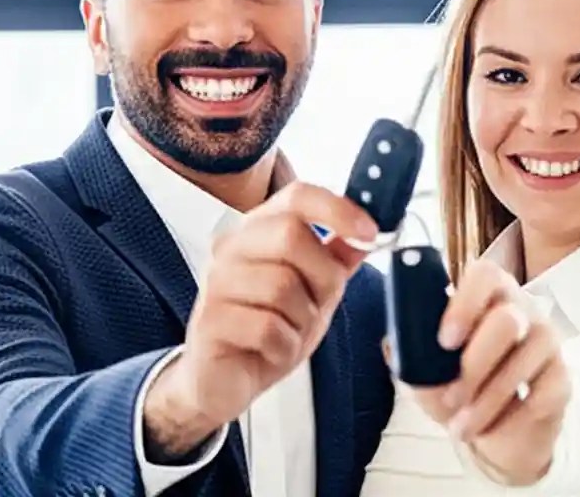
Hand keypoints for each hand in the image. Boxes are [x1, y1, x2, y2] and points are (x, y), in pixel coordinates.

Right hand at [145, 181, 377, 456]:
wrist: (220, 383)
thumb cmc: (264, 332)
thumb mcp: (311, 293)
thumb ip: (335, 261)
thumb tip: (365, 234)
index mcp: (257, 231)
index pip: (297, 196)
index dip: (337, 209)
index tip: (370, 233)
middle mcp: (230, 248)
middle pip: (291, 235)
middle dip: (321, 276)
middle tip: (318, 305)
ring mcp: (215, 283)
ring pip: (282, 286)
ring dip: (302, 320)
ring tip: (289, 333)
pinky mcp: (209, 321)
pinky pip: (268, 328)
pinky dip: (284, 346)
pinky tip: (272, 352)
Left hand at [409, 260, 570, 484]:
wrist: (500, 432)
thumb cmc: (461, 388)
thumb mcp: (428, 373)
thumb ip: (411, 355)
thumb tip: (392, 343)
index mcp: (487, 295)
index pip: (486, 275)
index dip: (465, 304)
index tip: (444, 340)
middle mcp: (523, 310)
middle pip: (506, 320)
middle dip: (472, 365)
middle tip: (450, 396)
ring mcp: (547, 342)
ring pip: (522, 360)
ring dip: (485, 400)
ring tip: (460, 425)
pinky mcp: (562, 379)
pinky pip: (540, 395)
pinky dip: (508, 418)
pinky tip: (490, 429)